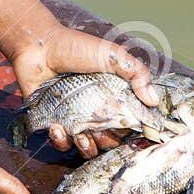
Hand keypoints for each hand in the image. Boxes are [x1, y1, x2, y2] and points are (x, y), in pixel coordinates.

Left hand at [9, 26, 156, 158]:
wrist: (39, 45)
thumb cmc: (76, 47)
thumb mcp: (112, 55)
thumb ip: (137, 74)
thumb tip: (154, 101)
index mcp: (113, 99)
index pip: (130, 124)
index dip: (133, 132)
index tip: (132, 132)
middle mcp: (96, 112)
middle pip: (110, 141)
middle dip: (108, 141)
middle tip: (99, 129)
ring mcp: (74, 119)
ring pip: (87, 148)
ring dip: (87, 147)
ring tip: (80, 134)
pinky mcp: (52, 122)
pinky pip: (61, 144)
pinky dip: (60, 141)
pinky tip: (57, 127)